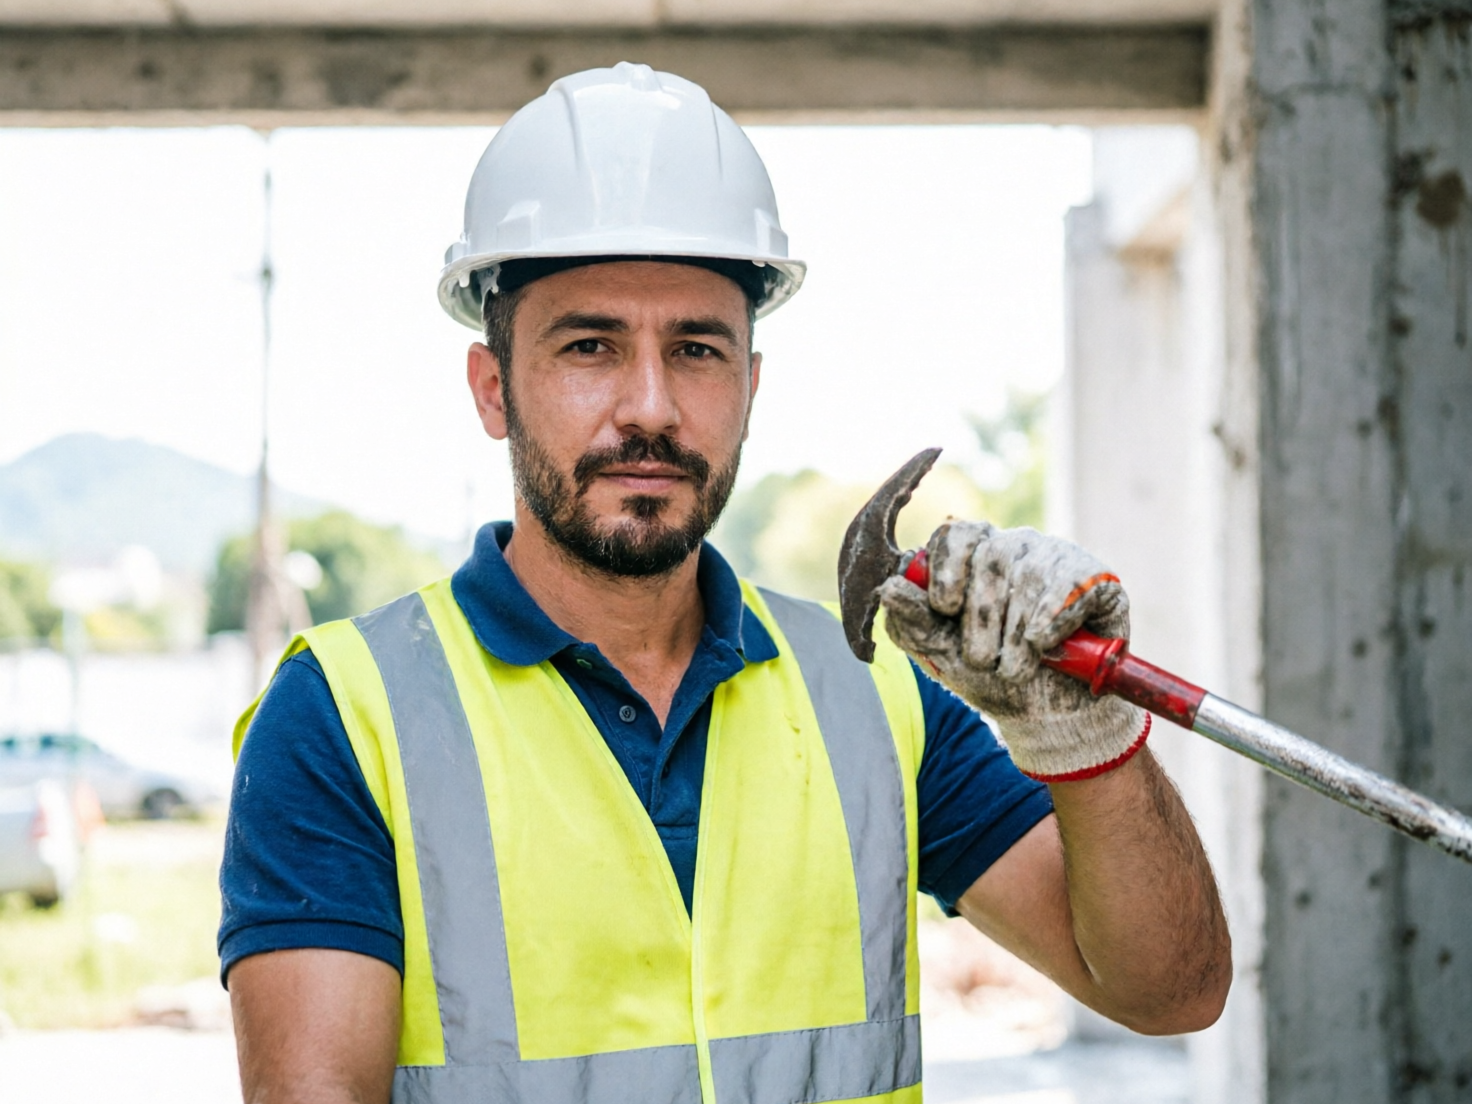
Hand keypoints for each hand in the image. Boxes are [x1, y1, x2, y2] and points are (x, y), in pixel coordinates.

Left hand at [879, 520, 1147, 780]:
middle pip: (992, 558)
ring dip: (1016, 634)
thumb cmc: (992, 676)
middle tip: (982, 660)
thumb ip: (913, 622)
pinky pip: (1070, 587)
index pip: (954, 534)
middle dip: (982, 619)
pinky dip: (1053, 621)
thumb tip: (887, 588)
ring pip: (1030, 577)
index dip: (947, 568)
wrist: (1049, 715)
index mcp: (971, 558)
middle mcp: (1013, 547)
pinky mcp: (1096, 579)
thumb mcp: (944, 656)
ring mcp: (1056, 558)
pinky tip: (1044, 644)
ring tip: (1015, 668)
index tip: (945, 607)